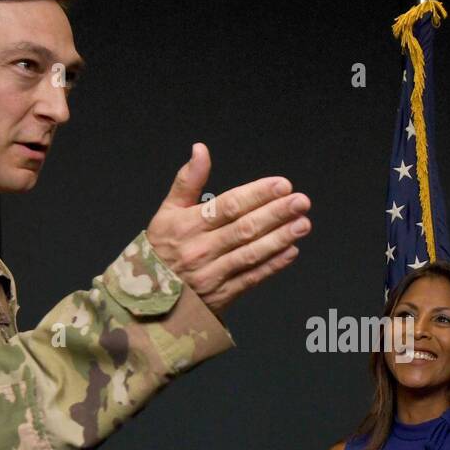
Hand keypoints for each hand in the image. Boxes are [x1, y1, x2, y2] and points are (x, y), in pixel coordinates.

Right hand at [143, 143, 310, 313]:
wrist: (146, 299)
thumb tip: (200, 149)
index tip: (282, 185)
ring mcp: (212, 275)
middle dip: (276, 213)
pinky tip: (291, 251)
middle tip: (301, 201)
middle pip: (244, 228)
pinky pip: (250, 278)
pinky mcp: (221, 296)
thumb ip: (187, 181)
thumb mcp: (166, 212)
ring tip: (303, 223)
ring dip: (280, 238)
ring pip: (250, 253)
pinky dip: (272, 265)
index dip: (257, 194)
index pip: (228, 206)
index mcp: (187, 226)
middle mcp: (200, 250)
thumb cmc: (160, 250)